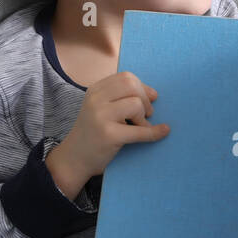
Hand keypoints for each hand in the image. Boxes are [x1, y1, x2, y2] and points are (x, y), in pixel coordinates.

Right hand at [48, 72, 168, 198]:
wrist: (74, 159)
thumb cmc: (93, 133)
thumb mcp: (100, 108)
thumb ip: (120, 97)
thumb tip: (154, 94)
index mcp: (95, 90)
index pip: (126, 77)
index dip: (142, 87)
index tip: (150, 98)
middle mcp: (95, 100)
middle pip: (131, 85)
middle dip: (145, 98)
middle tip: (147, 114)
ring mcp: (100, 117)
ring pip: (135, 104)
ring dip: (144, 117)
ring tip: (140, 126)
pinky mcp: (109, 135)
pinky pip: (139, 130)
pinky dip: (154, 132)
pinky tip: (163, 132)